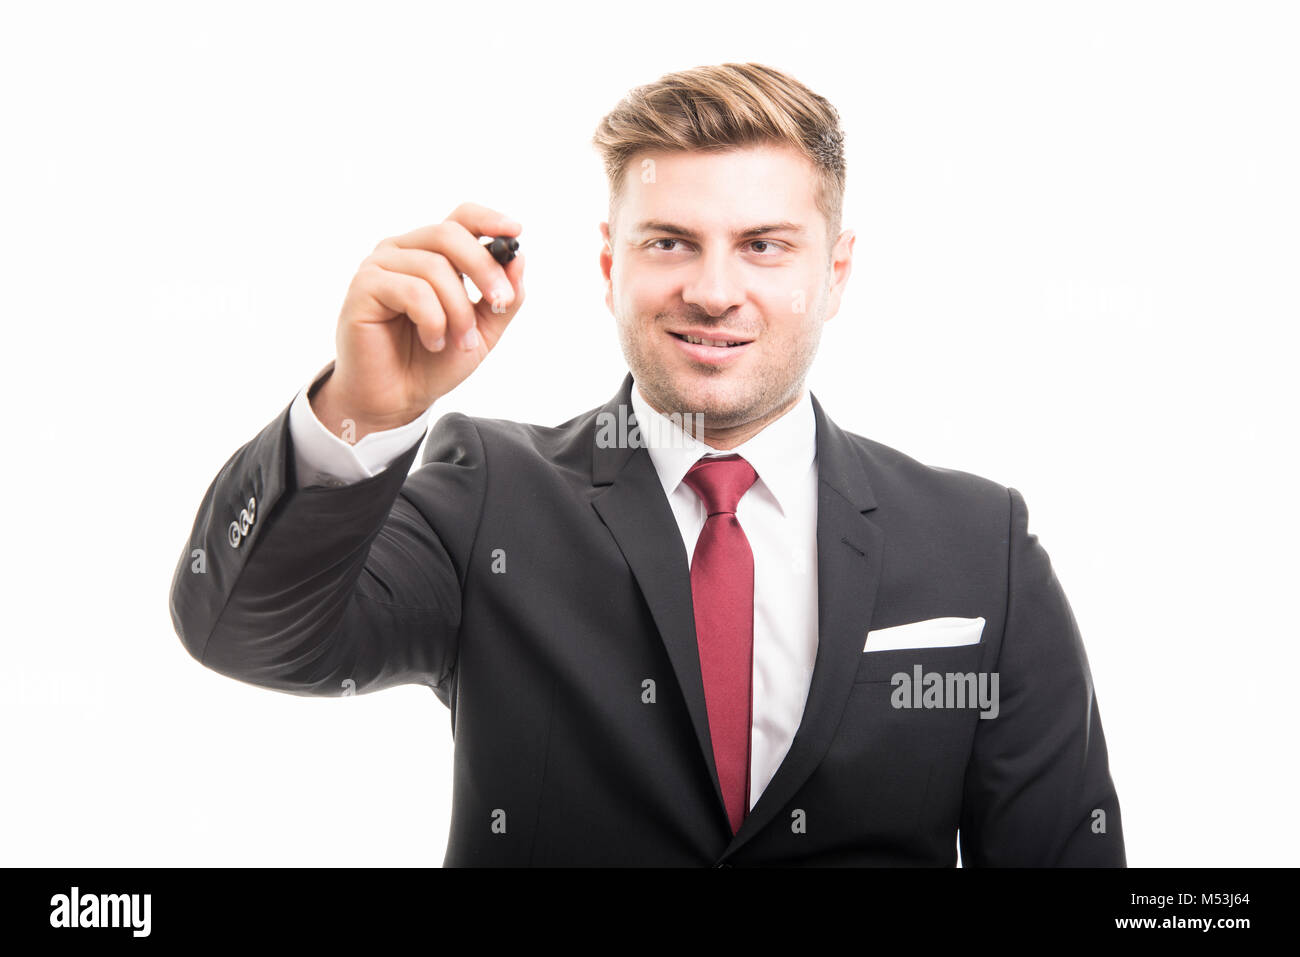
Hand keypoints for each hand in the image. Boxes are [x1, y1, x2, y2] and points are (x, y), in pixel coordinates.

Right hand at [312, 203, 524, 437]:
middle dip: (485, 269)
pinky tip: (432, 341)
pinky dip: (433, 320)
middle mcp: (404, 251)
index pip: (461, 218)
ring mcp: (380, 266)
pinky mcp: (364, 287)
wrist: (397, 399)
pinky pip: (412, 291)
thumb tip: (518, 259)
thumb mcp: (484, 330)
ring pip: (434, 267)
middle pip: (450, 235)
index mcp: (432, 253)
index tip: (515, 232)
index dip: (488, 219)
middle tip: (501, 304)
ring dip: (459, 311)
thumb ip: (504, 297)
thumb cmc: (433, 362)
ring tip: (460, 341)